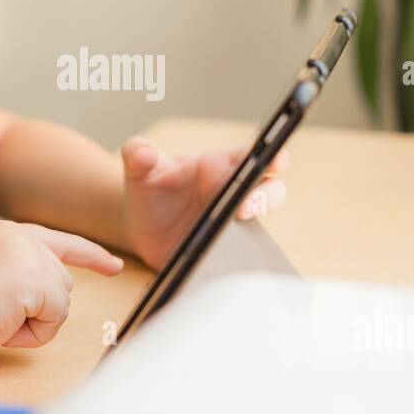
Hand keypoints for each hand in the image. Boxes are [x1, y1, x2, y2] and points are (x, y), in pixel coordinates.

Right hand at [0, 220, 122, 370]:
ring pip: (62, 300)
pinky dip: (34, 333)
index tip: (113, 265)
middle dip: (39, 309)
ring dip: (35, 321)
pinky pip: (56, 317)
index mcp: (5, 232)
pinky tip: (2, 325)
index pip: (60, 242)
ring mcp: (28, 254)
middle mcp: (20, 235)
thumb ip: (20, 272)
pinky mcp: (34, 279)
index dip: (90, 256)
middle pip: (62, 281)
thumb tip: (57, 289)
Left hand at [118, 137, 288, 270]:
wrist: (138, 225)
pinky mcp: (223, 248)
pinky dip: (239, 258)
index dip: (270, 157)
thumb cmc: (146, 186)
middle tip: (245, 207)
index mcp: (217, 166)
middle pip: (269, 189)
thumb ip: (138, 153)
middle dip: (266, 196)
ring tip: (232, 230)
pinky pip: (241, 254)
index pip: (250, 157)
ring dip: (255, 226)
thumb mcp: (137, 167)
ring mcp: (230, 222)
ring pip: (260, 223)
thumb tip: (144, 154)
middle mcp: (231, 193)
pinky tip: (221, 259)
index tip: (276, 161)